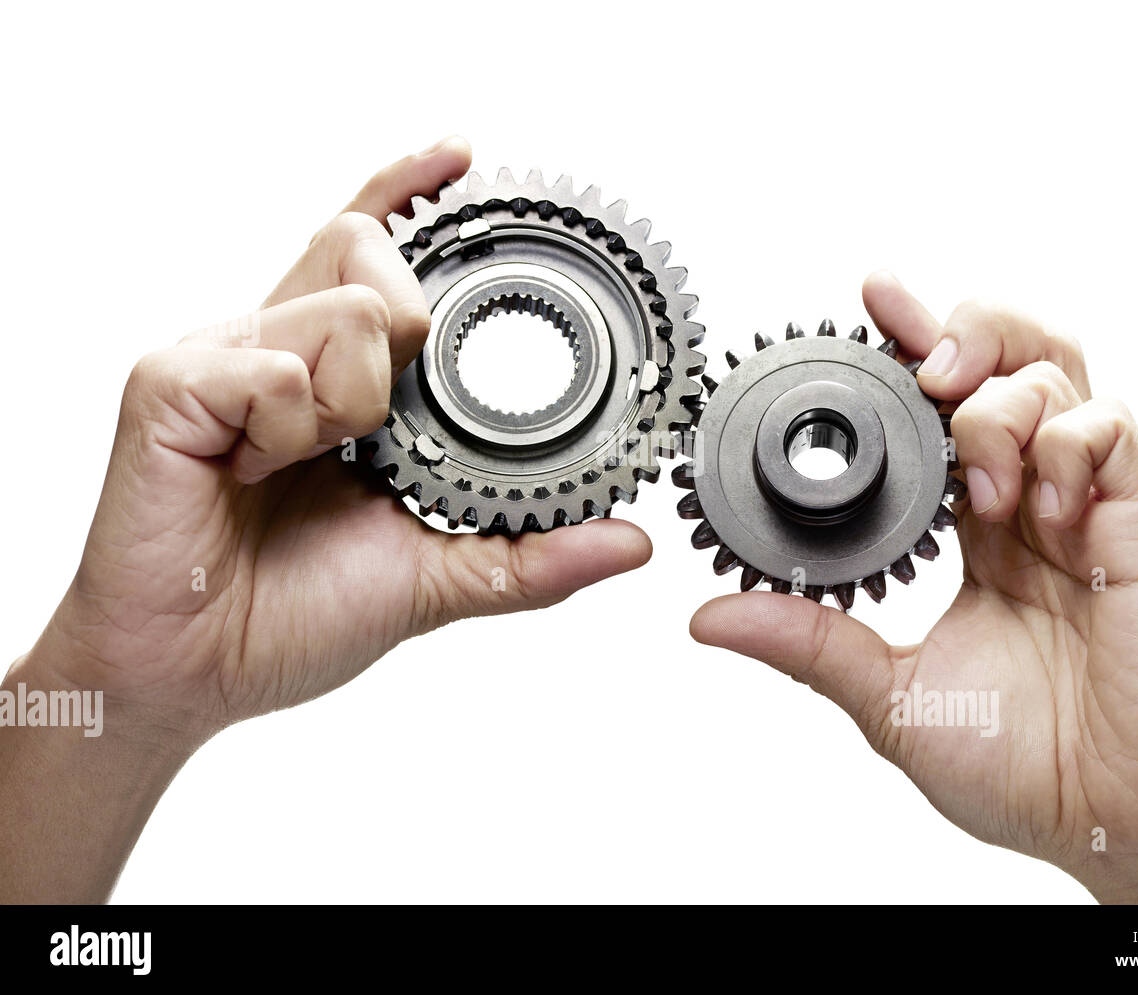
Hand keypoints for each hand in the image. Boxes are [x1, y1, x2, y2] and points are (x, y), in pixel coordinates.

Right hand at [3, 138, 650, 900]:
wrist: (192, 672)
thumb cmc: (289, 615)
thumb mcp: (435, 580)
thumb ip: (529, 556)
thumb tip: (628, 543)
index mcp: (329, 376)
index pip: (369, 252)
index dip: (411, 196)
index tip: (465, 159)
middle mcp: (278, 347)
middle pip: (366, 249)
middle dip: (412, 322)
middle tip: (379, 420)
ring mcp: (222, 357)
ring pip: (341, 306)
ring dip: (358, 403)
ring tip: (311, 466)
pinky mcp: (171, 382)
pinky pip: (274, 366)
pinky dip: (291, 430)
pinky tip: (257, 473)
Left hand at [690, 273, 1137, 903]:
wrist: (1103, 823)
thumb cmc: (1016, 763)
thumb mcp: (890, 697)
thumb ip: (810, 642)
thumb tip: (711, 614)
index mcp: (978, 527)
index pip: (951, 407)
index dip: (917, 345)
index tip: (872, 302)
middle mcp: (1034, 499)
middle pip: (1017, 359)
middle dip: (967, 332)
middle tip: (925, 359)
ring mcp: (1092, 506)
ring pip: (1063, 378)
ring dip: (1002, 399)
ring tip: (976, 474)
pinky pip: (1110, 436)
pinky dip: (1061, 447)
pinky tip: (1030, 509)